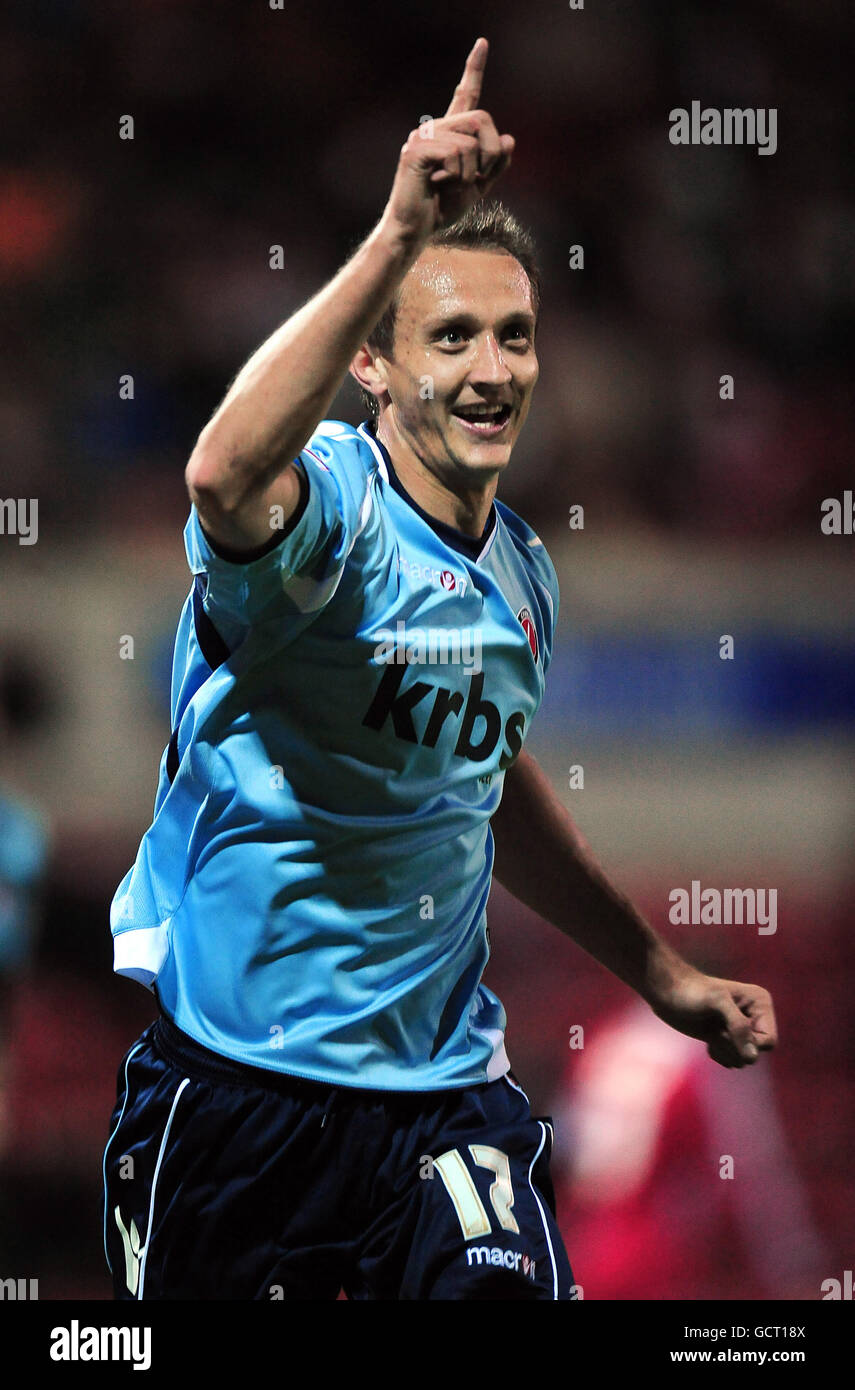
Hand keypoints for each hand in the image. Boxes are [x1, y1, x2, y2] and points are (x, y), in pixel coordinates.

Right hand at [380, 37, 514, 247]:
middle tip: (479, 179)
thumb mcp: (478, 188)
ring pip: (472, 141)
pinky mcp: (415, 150)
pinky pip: (456, 154)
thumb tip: (510, 139)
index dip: (474, 69)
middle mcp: (434, 128)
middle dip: (491, 154)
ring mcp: (423, 136)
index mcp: (449, 134)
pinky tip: (439, 185)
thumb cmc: (441, 210)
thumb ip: (495, 166)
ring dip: (473, 172)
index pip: (465, 95)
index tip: (482, 43)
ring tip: (452, 186)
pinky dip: (457, 176)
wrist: (415, 231)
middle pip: (482, 119)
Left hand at [648, 966, 777, 1068]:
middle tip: (715, 1029)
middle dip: (732, 1046)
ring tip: (711, 1032)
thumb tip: (752, 1057)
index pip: (768, 1042)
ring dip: (724, 1050)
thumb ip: (738, 1026)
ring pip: (744, 1059)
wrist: (666, 991)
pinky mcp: (726, 1038)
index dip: (747, 1043)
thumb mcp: (716, 1003)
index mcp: (761, 1003)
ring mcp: (741, 1028)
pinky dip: (719, 1054)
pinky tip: (707, 1039)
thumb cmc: (690, 991)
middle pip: (755, 1053)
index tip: (725, 1029)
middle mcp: (755, 1016)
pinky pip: (732, 1060)